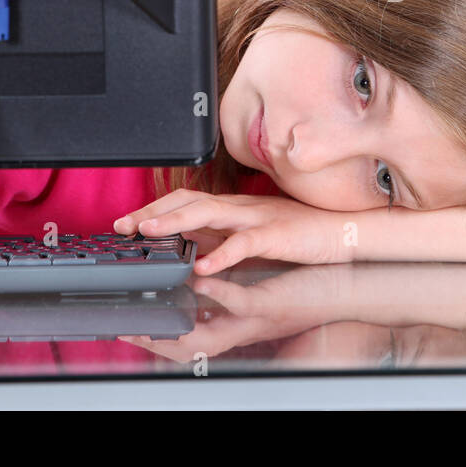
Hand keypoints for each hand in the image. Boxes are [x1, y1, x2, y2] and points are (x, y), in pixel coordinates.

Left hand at [114, 189, 356, 274]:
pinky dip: (222, 254)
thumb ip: (224, 237)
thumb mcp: (252, 234)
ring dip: (175, 222)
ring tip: (148, 232)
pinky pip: (244, 243)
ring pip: (208, 213)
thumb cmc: (300, 234)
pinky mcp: (275, 234)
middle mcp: (239, 207)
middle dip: (152, 212)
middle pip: (187, 201)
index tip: (126, 223)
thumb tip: (191, 248)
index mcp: (233, 208)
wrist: (342, 230)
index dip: (154, 209)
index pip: (185, 201)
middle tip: (123, 226)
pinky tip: (203, 266)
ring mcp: (256, 218)